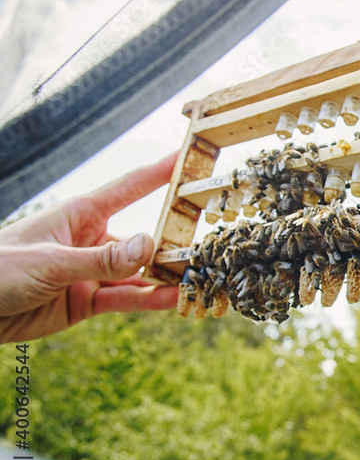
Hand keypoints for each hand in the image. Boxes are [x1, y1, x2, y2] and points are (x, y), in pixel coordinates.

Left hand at [0, 153, 179, 342]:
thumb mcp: (50, 261)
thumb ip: (101, 259)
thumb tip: (149, 246)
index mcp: (80, 214)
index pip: (131, 188)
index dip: (162, 172)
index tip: (191, 158)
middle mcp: (91, 240)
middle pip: (143, 238)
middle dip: (174, 241)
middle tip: (208, 242)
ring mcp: (91, 272)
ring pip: (138, 273)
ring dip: (165, 277)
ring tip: (197, 279)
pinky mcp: (87, 301)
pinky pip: (125, 299)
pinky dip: (149, 301)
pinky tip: (172, 299)